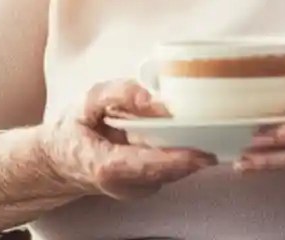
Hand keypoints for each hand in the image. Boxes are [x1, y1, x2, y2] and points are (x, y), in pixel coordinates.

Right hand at [39, 79, 215, 199]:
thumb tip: (151, 99)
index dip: (181, 159)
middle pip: (173, 170)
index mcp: (109, 167)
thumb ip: (118, 94)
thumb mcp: (87, 101)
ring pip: (177, 170)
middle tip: (224, 130)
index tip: (206, 150)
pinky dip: (185, 152)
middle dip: (198, 151)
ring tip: (213, 128)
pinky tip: (193, 134)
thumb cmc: (74, 130)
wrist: (60, 161)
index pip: (152, 166)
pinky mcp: (149, 186)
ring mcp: (140, 189)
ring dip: (194, 150)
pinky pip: (174, 169)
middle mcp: (128, 185)